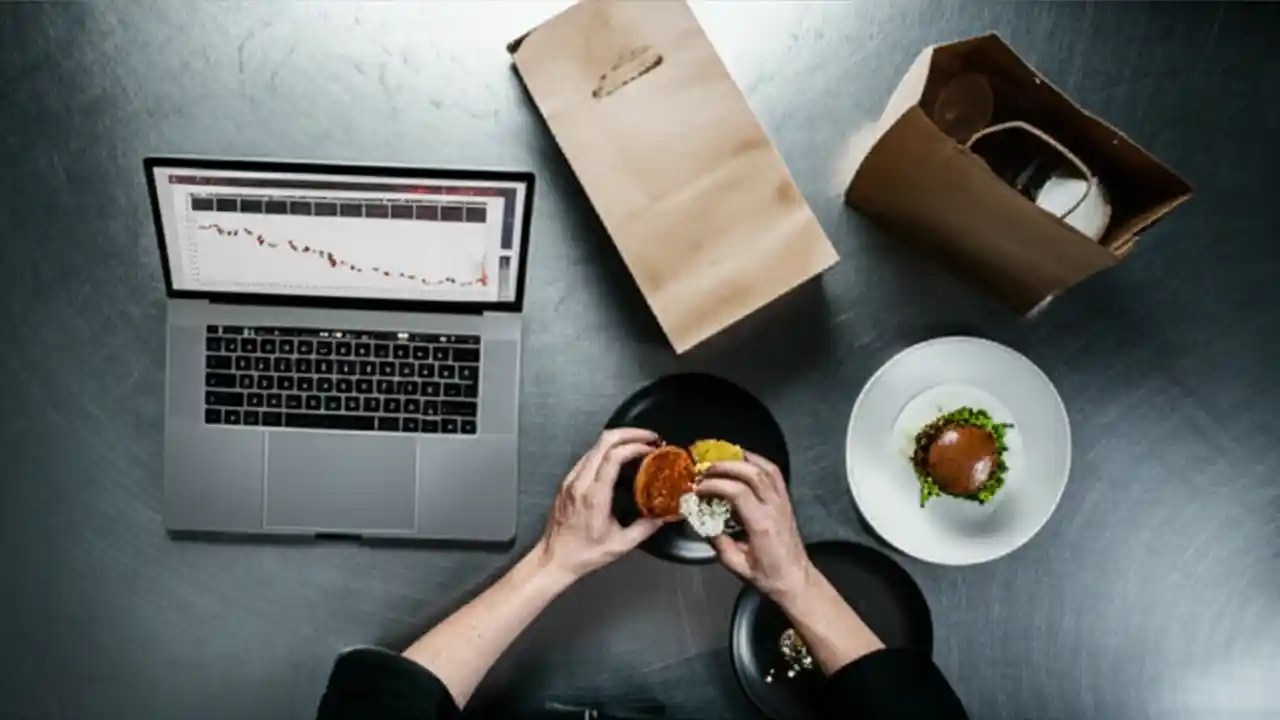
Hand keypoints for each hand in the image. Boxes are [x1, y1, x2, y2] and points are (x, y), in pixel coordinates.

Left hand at [537, 428, 666, 580]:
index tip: (650, 448)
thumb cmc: (582, 554)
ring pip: (594, 446)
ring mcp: (571, 480)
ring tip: (637, 445)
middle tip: (648, 437)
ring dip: (617, 440)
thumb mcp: (620, 544)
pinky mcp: (567, 482)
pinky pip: (587, 457)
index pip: (613, 457)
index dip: (634, 446)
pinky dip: (606, 450)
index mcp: (594, 496)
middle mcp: (580, 483)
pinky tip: (618, 458)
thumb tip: (663, 516)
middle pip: (603, 442)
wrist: (554, 558)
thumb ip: (645, 528)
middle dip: (629, 433)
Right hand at [698, 452, 814, 601]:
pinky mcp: (786, 500)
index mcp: (761, 525)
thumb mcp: (736, 565)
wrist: (795, 579)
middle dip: (726, 466)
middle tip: (705, 469)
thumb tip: (702, 522)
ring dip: (743, 459)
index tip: (699, 488)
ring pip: (766, 468)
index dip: (715, 485)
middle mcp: (774, 508)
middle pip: (753, 473)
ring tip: (722, 459)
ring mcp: (783, 502)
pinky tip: (744, 461)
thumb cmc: (768, 575)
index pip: (738, 492)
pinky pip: (775, 473)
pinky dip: (758, 462)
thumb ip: (718, 543)